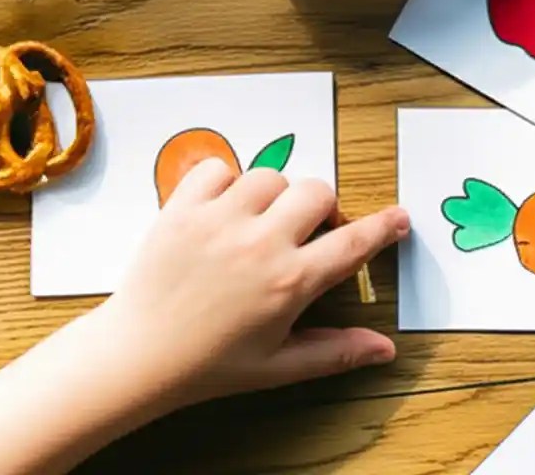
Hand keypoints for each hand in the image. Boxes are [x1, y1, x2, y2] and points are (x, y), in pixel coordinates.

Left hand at [95, 158, 409, 409]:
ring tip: (261, 223)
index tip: (398, 217)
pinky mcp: (182, 209)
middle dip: (323, 210)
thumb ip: (335, 351)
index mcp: (290, 282)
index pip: (354, 243)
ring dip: (276, 196)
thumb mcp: (279, 365)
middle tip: (308, 233)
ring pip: (271, 176)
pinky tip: (223, 210)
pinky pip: (217, 168)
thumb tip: (385, 349)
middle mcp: (260, 244)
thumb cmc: (209, 366)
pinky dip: (226, 181)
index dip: (384, 227)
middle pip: (318, 193)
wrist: (136, 357)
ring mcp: (219, 221)